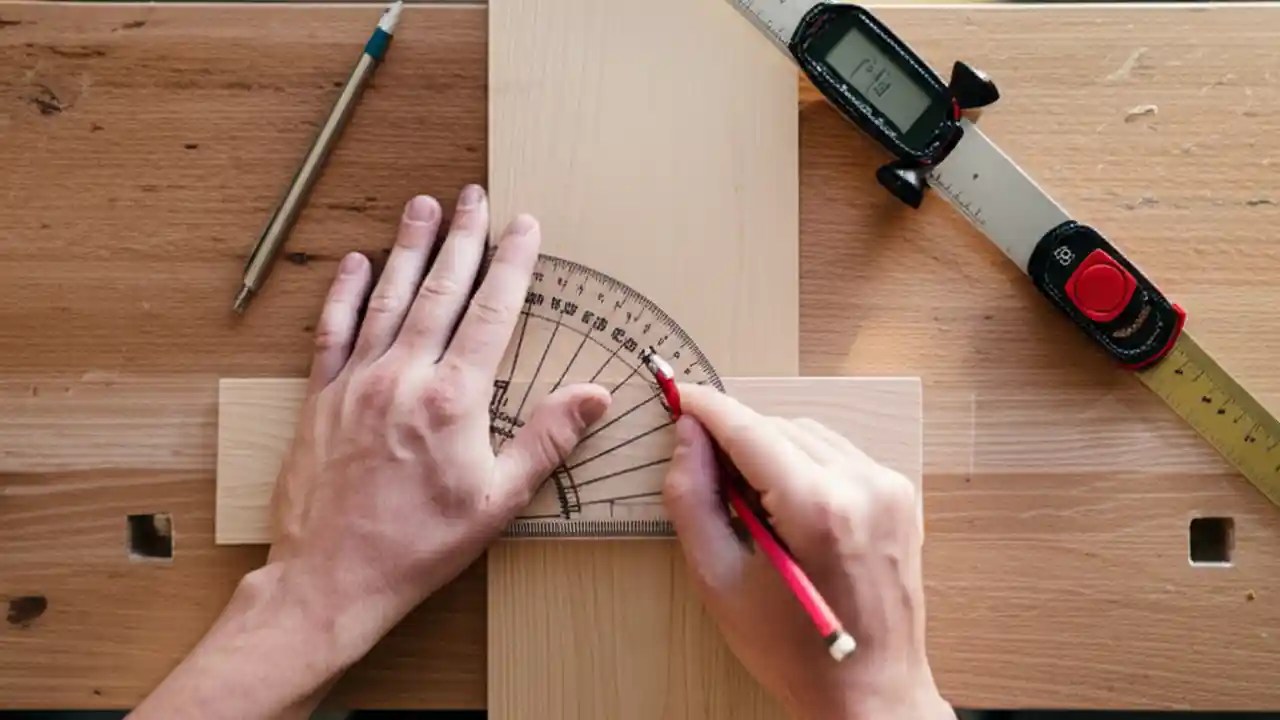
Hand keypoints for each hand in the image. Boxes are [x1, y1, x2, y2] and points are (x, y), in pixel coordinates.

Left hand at [130, 186, 610, 719]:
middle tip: (473, 197)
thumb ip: (546, 439)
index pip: (491, 313)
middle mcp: (404, 377)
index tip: (523, 226)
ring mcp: (358, 382)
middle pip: (440, 291)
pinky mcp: (321, 398)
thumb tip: (593, 395)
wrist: (331, 578)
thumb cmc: (419, 546)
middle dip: (461, 238)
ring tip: (422, 206)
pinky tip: (356, 263)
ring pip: (388, 298)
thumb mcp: (498, 501)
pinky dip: (345, 292)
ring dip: (408, 248)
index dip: (512, 264)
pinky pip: (333, 330)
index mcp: (454, 399)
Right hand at [662, 384, 951, 719]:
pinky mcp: (901, 494)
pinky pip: (838, 453)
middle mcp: (862, 485)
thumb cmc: (790, 650)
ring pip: (809, 434)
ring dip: (771, 450)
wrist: (871, 693)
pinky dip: (804, 464)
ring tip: (750, 500)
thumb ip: (692, 499)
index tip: (675, 394)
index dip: (707, 408)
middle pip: (778, 427)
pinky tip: (788, 505)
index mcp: (817, 508)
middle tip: (706, 473)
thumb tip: (686, 435)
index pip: (749, 429)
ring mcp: (889, 486)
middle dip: (737, 438)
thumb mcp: (719, 580)